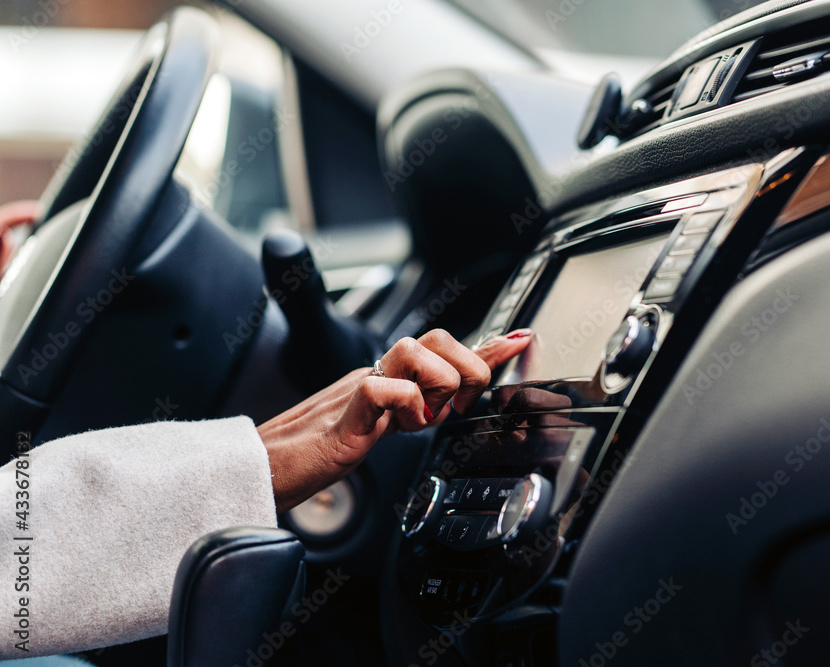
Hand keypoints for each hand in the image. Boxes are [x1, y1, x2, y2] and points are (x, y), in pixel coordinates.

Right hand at [259, 329, 531, 512]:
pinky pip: (382, 387)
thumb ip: (406, 411)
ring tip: (426, 418)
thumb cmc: (315, 451)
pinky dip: (405, 405)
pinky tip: (403, 426)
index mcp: (388, 378)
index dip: (487, 344)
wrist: (264, 468)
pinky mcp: (344, 416)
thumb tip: (439, 408)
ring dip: (436, 385)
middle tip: (455, 409)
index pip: (443, 350)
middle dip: (465, 369)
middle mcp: (376, 374)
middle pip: (436, 337)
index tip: (522, 339)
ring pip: (414, 349)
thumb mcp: (377, 430)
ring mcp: (359, 390)